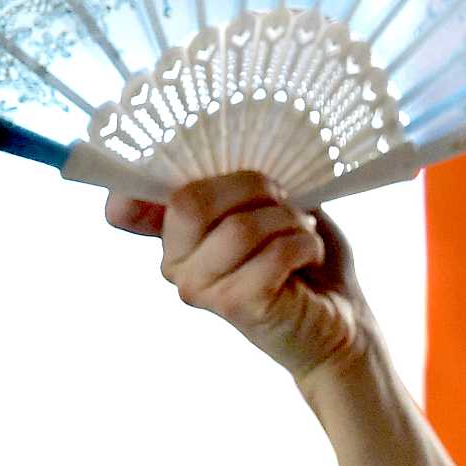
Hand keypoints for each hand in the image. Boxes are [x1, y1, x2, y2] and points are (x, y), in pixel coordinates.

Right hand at [106, 170, 375, 385]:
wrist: (338, 320)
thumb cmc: (302, 256)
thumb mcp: (271, 206)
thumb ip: (241, 181)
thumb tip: (236, 145)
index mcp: (175, 234)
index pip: (127, 203)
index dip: (135, 183)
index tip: (178, 171)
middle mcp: (175, 264)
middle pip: (189, 201)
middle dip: (251, 186)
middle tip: (284, 200)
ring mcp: (200, 290)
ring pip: (240, 228)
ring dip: (288, 220)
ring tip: (303, 231)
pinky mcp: (236, 306)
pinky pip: (273, 254)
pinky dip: (304, 244)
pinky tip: (311, 255)